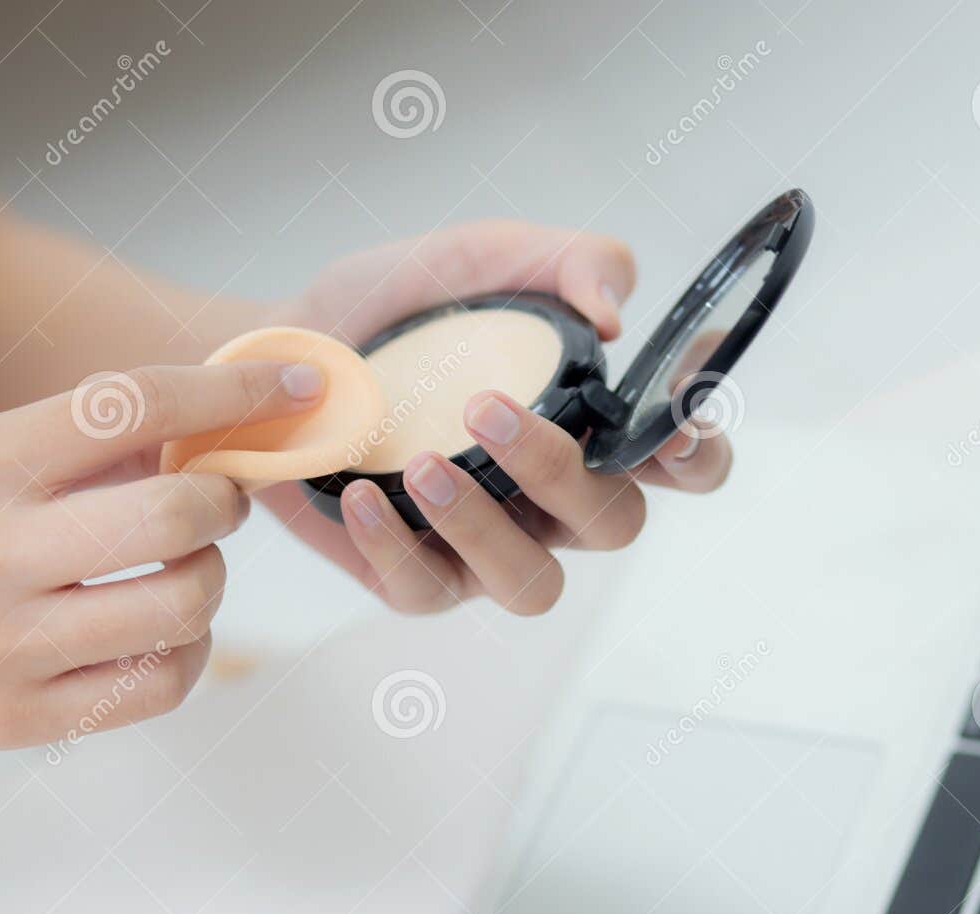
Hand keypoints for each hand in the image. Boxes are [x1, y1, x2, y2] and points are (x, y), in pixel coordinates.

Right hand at [0, 361, 324, 787]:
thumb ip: (70, 447)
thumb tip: (203, 425)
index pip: (133, 404)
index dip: (233, 389)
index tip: (293, 387)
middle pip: (181, 514)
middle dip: (230, 501)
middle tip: (219, 499)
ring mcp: (5, 647)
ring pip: (187, 604)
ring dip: (211, 576)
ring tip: (182, 567)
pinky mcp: (20, 718)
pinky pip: (162, 684)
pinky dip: (189, 650)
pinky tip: (163, 630)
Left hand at [259, 219, 732, 614]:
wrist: (282, 348)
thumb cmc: (398, 307)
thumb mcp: (481, 257)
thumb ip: (568, 261)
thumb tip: (616, 315)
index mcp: (591, 427)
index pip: (684, 463)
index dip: (698, 453)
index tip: (673, 421)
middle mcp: (553, 499)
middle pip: (613, 525)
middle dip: (559, 471)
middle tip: (484, 409)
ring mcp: (489, 546)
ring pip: (531, 583)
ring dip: (484, 526)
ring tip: (419, 463)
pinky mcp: (416, 577)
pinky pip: (427, 590)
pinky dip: (396, 544)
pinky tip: (363, 492)